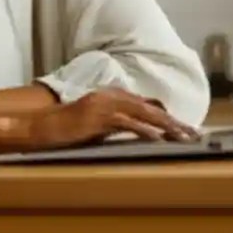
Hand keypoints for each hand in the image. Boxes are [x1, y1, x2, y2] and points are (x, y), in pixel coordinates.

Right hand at [23, 87, 201, 149]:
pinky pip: (126, 123)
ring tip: (182, 136)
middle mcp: (109, 95)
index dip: (166, 114)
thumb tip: (140, 130)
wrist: (41, 127)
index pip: (145, 102)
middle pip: (149, 106)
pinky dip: (144, 130)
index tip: (182, 127)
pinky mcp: (97, 117)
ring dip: (166, 125)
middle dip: (173, 120)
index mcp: (109, 94)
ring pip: (143, 112)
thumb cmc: (67, 128)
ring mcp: (103, 105)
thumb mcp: (98, 124)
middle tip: (192, 133)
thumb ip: (117, 122)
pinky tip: (157, 137)